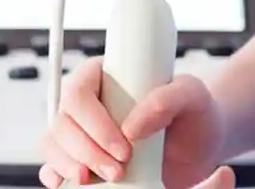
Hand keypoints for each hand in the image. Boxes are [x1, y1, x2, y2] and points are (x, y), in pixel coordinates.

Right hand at [39, 58, 229, 188]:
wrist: (199, 144)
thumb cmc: (193, 111)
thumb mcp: (192, 95)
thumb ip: (167, 99)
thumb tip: (133, 125)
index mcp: (105, 75)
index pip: (79, 91)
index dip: (94, 122)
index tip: (123, 146)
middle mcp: (89, 102)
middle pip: (63, 123)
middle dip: (87, 150)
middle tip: (119, 170)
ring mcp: (83, 131)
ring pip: (55, 145)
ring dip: (73, 166)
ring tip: (109, 178)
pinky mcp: (83, 157)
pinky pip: (56, 166)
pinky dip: (59, 177)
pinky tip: (75, 183)